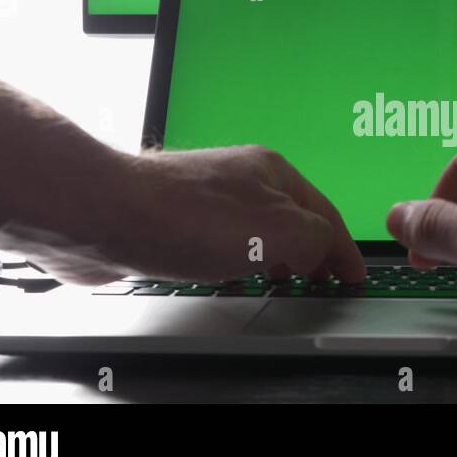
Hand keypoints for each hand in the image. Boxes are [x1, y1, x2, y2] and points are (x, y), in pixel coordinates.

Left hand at [55, 146, 366, 285]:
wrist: (103, 215)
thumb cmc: (184, 218)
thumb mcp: (276, 231)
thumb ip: (316, 240)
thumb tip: (325, 251)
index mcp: (272, 171)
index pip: (325, 212)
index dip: (344, 248)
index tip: (353, 274)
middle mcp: (240, 177)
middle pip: (291, 218)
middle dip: (310, 253)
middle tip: (322, 283)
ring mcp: (205, 195)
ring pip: (254, 231)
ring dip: (273, 259)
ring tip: (280, 285)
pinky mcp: (174, 218)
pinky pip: (220, 242)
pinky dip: (236, 262)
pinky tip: (228, 277)